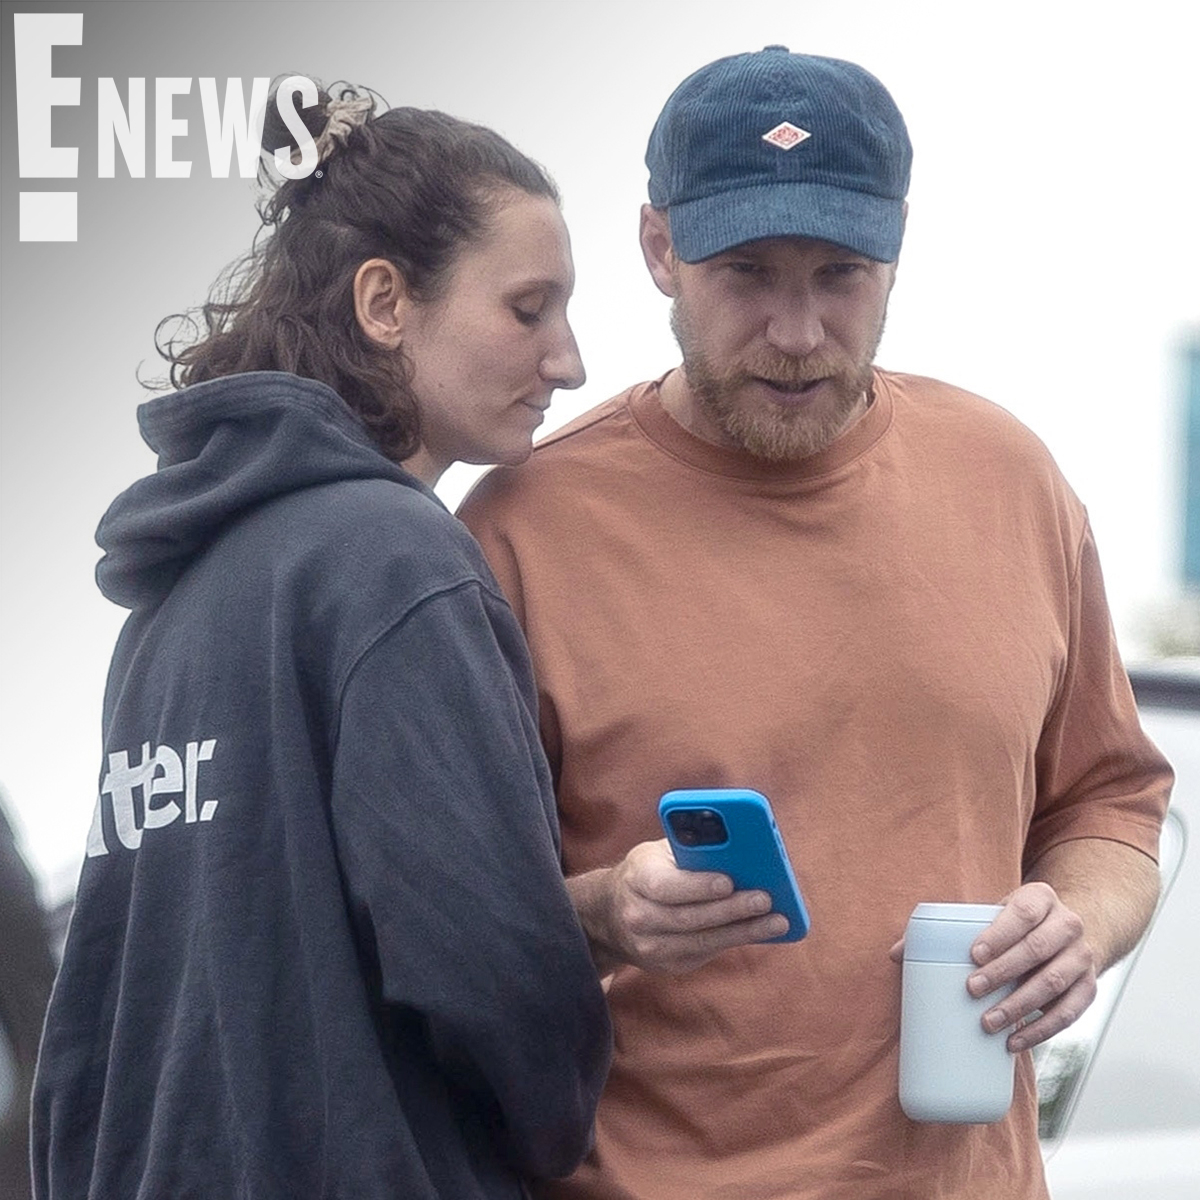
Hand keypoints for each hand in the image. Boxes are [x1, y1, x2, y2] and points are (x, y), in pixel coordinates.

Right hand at [569, 839, 789, 974]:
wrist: (611, 915)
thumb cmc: (647, 872)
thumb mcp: (658, 853)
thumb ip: (689, 849)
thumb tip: (735, 845)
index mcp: (636, 879)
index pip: (666, 886)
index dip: (697, 886)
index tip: (728, 881)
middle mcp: (639, 917)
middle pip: (690, 918)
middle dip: (732, 909)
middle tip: (766, 899)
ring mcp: (652, 947)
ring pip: (703, 941)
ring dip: (744, 931)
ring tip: (777, 920)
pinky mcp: (669, 965)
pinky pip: (707, 953)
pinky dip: (736, 941)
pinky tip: (761, 930)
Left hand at [965, 882, 1097, 1051]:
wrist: (1064, 933)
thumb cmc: (1017, 925)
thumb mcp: (995, 914)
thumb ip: (955, 928)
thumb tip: (899, 953)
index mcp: (1041, 898)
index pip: (1023, 912)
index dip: (999, 933)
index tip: (974, 954)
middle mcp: (1068, 924)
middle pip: (1037, 948)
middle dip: (1003, 971)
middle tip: (973, 988)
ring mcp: (1082, 957)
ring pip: (1053, 983)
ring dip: (1019, 1005)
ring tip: (989, 1021)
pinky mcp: (1089, 987)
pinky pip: (1069, 1013)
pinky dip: (1041, 1030)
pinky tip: (1015, 1040)